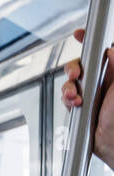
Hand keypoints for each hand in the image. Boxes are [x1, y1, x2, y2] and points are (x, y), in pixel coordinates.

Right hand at [62, 28, 113, 167]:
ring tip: (76, 97)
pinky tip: (74, 104)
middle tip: (75, 76)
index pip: (99, 50)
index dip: (88, 40)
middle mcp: (101, 79)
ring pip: (70, 81)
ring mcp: (89, 92)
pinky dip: (67, 99)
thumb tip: (111, 50)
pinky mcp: (79, 104)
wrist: (111, 142)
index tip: (80, 34)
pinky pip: (66, 97)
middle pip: (80, 64)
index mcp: (113, 71)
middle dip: (73, 68)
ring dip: (69, 88)